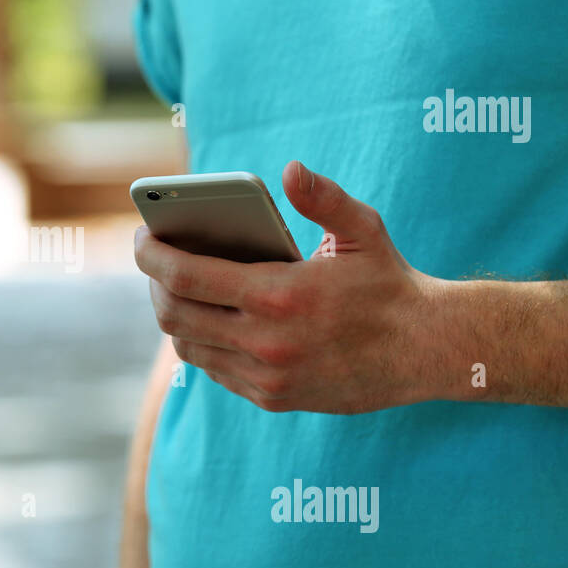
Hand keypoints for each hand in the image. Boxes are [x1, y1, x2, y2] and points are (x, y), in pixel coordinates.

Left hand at [134, 161, 446, 413]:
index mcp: (279, 295)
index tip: (140, 237)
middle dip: (154, 284)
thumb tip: (288, 170)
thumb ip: (323, 197)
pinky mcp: (273, 397)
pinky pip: (216, 370)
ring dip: (174, 317)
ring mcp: (267, 376)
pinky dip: (201, 343)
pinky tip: (207, 319)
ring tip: (176, 288)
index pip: (185, 277)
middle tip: (154, 261)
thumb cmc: (391, 284)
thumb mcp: (364, 229)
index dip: (151, 256)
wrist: (428, 353)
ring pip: (189, 348)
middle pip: (174, 316)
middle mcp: (266, 342)